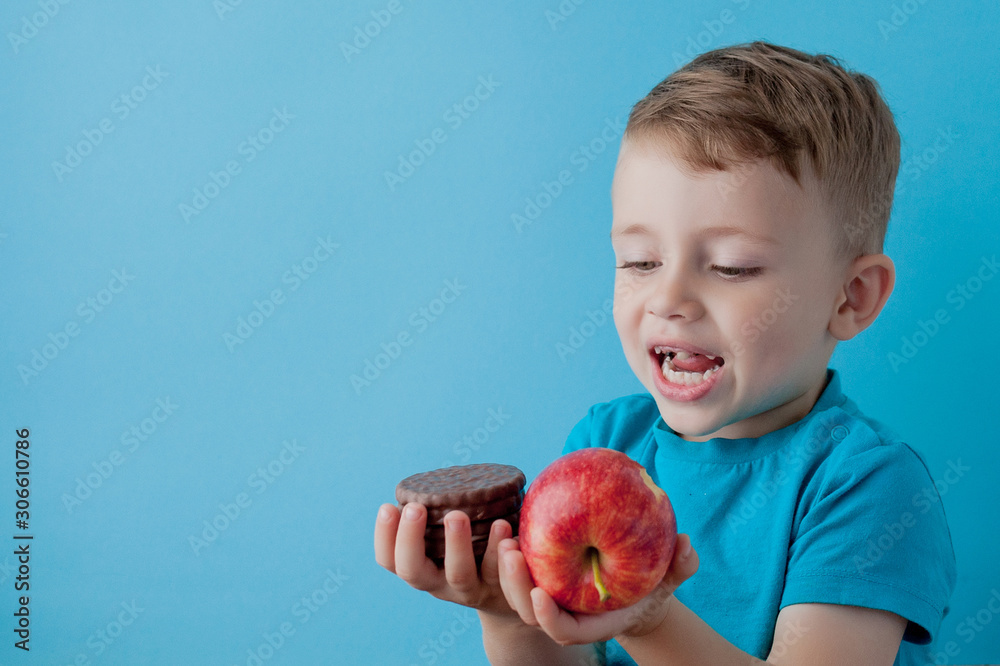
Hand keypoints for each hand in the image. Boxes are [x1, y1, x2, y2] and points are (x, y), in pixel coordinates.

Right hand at [374, 502, 516, 618]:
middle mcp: (439, 583)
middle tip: (415, 508)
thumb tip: (427, 480)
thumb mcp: (448, 543)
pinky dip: (498, 548)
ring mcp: (469, 589)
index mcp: (421, 569)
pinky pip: (498, 571)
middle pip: (413, 571)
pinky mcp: (500, 589)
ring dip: (456, 543)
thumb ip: (437, 519)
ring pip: (458, 573)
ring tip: (457, 515)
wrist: (512, 597)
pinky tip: (502, 523)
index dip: (384, 537)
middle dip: (409, 539)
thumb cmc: (472, 555)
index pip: (390, 560)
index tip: (387, 506)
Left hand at [496, 534, 698, 645]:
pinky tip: (509, 520)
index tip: (538, 595)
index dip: (548, 617)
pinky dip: (512, 549)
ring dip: (504, 568)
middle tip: (511, 553)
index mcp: (591, 622)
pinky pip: (522, 565)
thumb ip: (681, 566)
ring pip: (515, 590)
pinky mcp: (541, 575)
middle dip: (514, 586)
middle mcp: (565, 612)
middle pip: (529, 610)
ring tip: (504, 536)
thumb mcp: (670, 577)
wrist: (633, 586)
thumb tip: (687, 544)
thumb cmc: (653, 584)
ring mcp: (550, 595)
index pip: (563, 630)